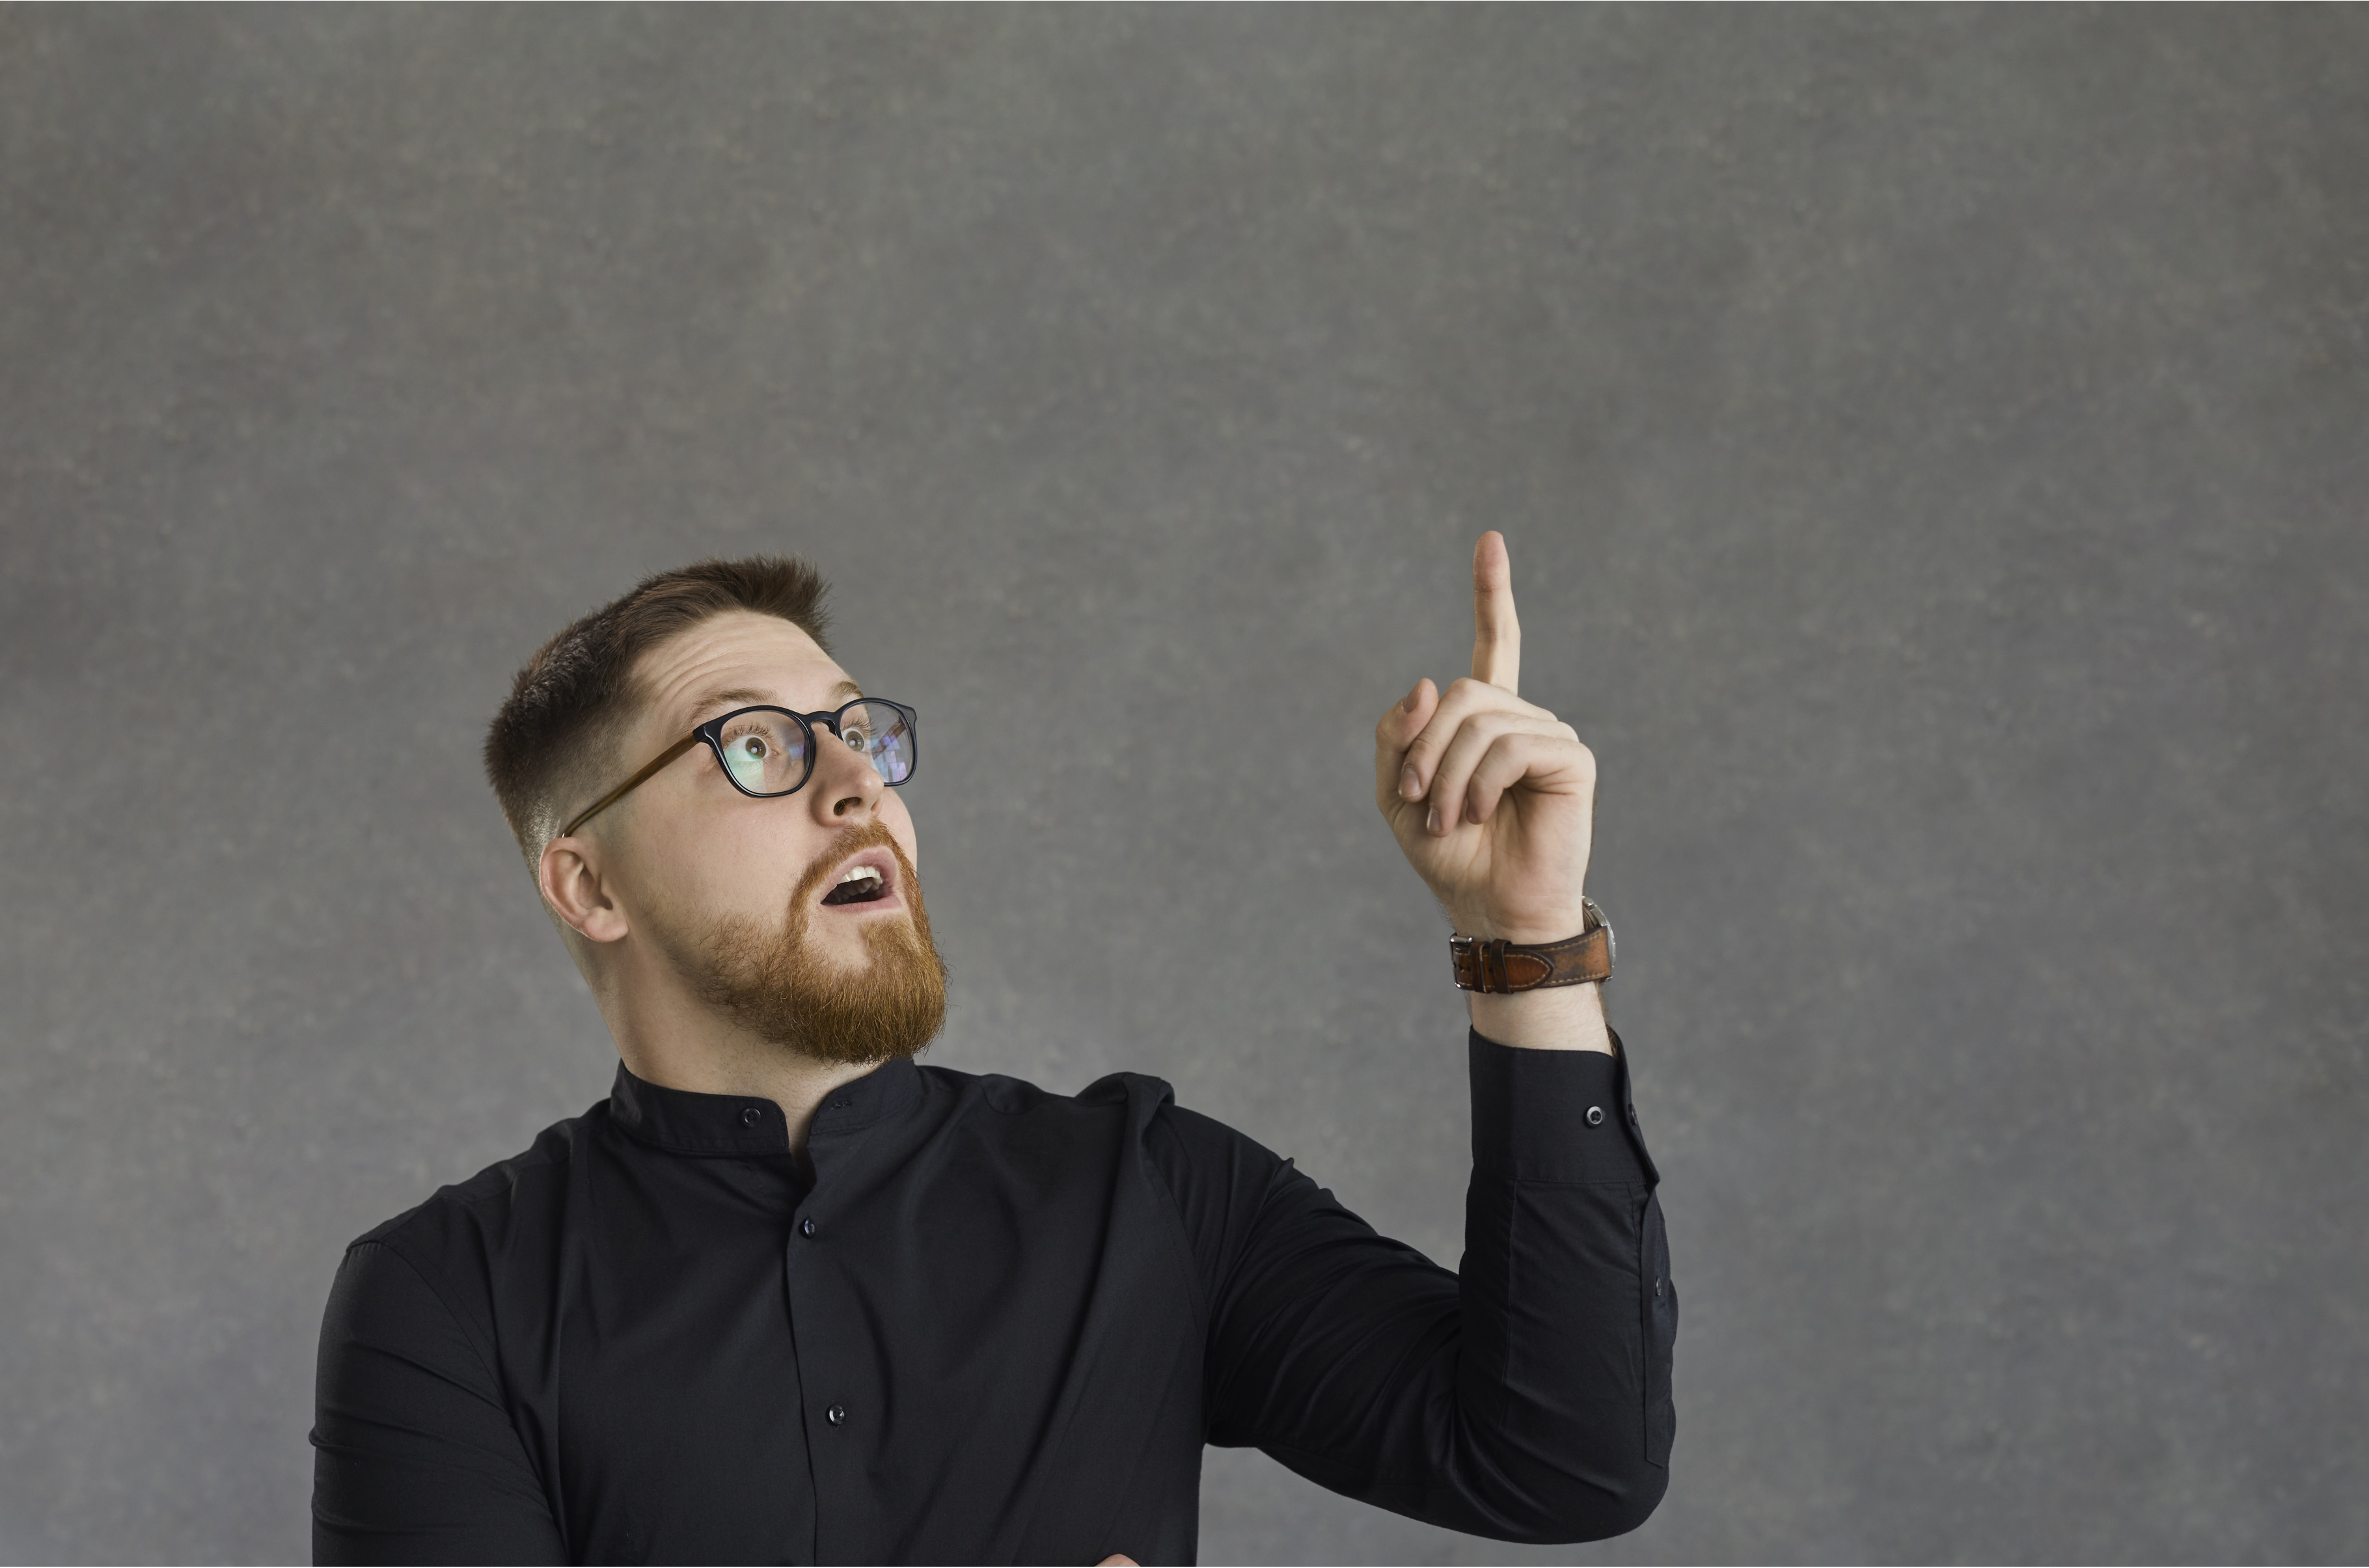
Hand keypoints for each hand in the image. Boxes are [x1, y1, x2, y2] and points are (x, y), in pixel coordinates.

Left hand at [1375, 532, 1595, 942]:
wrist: (1489, 908)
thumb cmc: (1448, 855)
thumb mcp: (1394, 791)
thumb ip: (1396, 733)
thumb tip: (1428, 681)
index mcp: (1484, 718)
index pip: (1492, 643)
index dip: (1492, 593)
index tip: (1490, 541)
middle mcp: (1522, 717)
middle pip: (1460, 692)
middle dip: (1424, 748)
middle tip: (1417, 800)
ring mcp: (1550, 735)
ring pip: (1479, 718)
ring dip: (1445, 775)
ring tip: (1447, 819)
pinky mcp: (1572, 759)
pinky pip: (1510, 745)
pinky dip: (1478, 782)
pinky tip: (1479, 813)